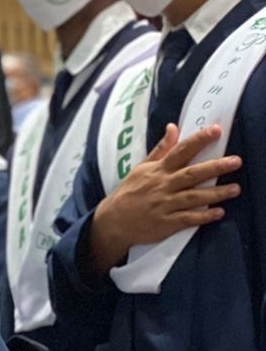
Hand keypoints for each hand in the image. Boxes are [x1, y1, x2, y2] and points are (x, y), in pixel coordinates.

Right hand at [88, 124, 240, 277]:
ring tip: (235, 188)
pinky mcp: (166, 223)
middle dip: (214, 167)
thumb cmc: (130, 192)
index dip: (198, 140)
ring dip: (215, 193)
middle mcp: (163, 186)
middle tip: (236, 161)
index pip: (180, 151)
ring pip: (193, 197)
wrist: (114, 220)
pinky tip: (219, 213)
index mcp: (158, 170)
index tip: (216, 130)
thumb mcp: (142, 167)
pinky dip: (203, 216)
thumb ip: (161, 149)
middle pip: (191, 174)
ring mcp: (165, 205)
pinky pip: (188, 218)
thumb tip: (173, 127)